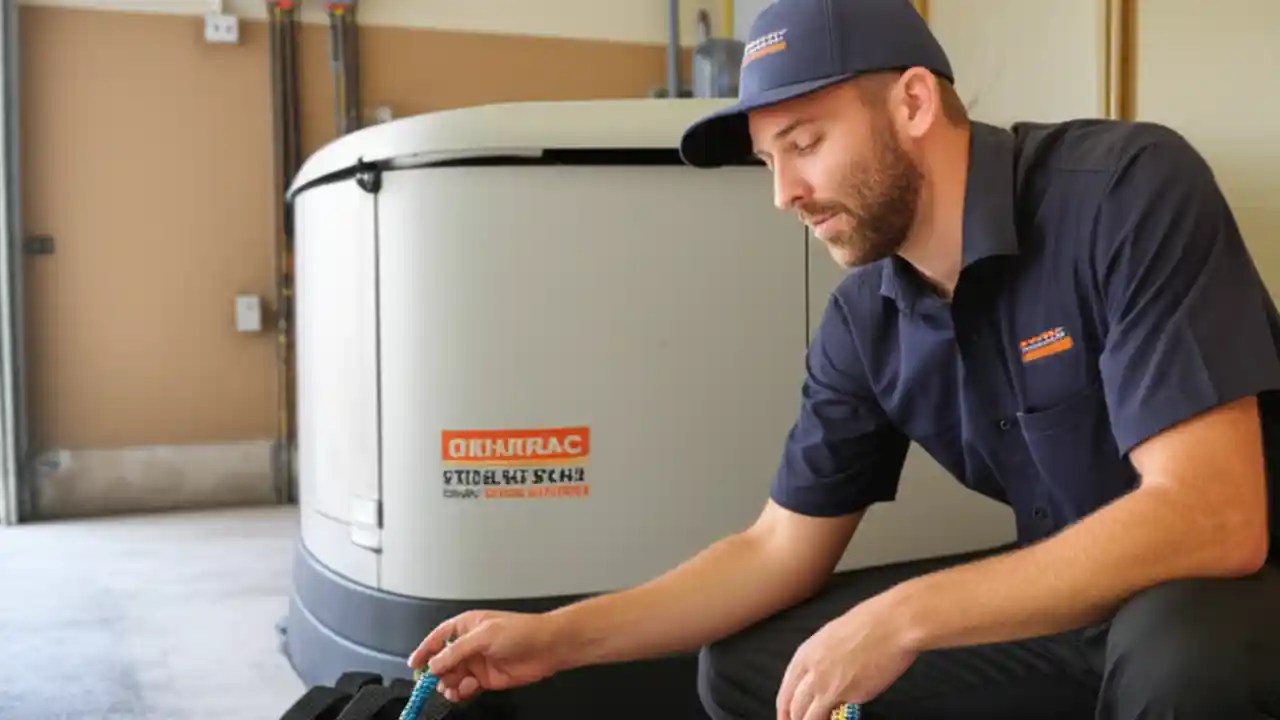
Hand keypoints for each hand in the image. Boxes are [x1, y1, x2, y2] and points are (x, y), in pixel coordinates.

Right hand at [406, 610, 565, 703]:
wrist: (547, 647)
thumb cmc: (522, 631)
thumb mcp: (484, 636)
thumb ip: (456, 651)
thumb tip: (435, 664)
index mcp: (467, 626)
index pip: (437, 638)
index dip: (424, 650)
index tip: (413, 664)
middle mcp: (470, 645)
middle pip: (442, 661)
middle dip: (437, 672)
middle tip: (438, 679)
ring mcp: (477, 663)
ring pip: (452, 677)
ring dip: (449, 684)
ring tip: (453, 686)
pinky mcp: (486, 679)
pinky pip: (465, 689)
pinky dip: (461, 692)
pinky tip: (465, 691)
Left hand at [776, 589, 919, 719]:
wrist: (893, 624)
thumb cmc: (872, 623)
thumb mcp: (834, 637)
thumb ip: (824, 659)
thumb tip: (824, 676)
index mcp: (806, 653)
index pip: (786, 690)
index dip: (785, 709)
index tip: (787, 718)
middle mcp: (811, 669)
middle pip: (793, 706)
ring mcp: (826, 683)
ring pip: (807, 716)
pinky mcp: (846, 694)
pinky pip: (831, 717)